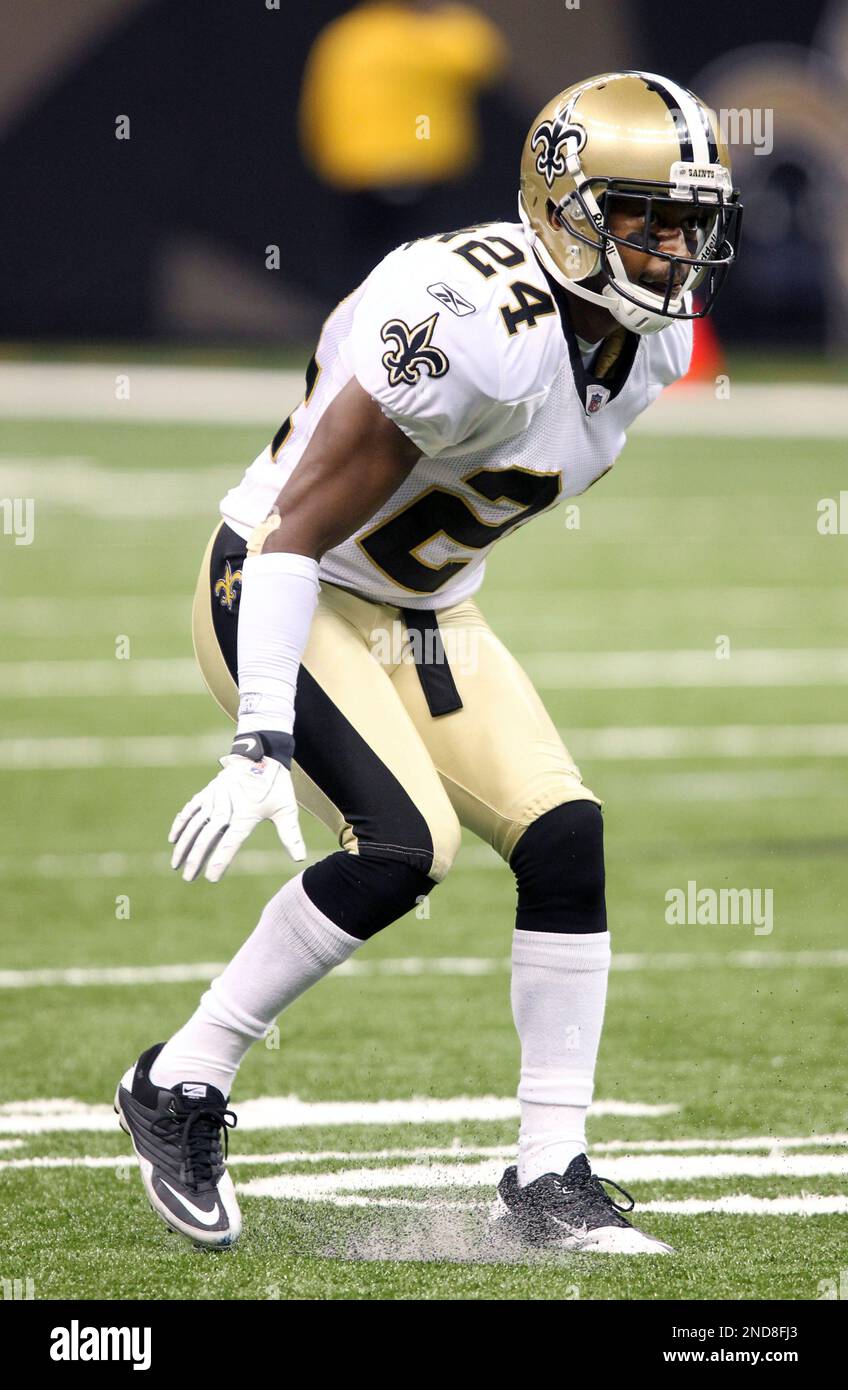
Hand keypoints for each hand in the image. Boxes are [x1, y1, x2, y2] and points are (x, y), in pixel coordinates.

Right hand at [168, 754, 305, 882]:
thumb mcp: (286, 809)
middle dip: (196, 858)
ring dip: (184, 845)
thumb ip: (290, 834)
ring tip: (176, 865)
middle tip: (188, 878)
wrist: (262, 754)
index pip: (231, 841)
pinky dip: (180, 823)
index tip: (211, 877)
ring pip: (195, 824)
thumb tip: (300, 858)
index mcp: (246, 814)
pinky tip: (173, 839)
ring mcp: (214, 798)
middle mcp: (226, 806)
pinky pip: (190, 809)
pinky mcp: (208, 791)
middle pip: (207, 836)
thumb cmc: (276, 785)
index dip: (220, 859)